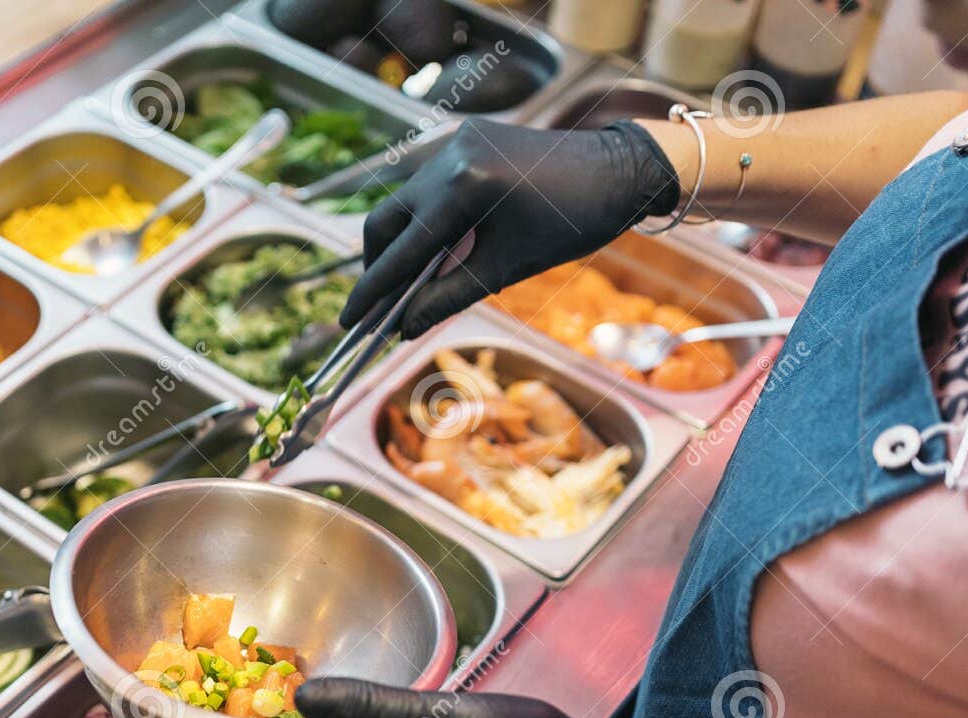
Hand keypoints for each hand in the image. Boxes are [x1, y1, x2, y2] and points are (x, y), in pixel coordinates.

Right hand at [340, 120, 678, 337]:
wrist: (618, 170)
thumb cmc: (573, 223)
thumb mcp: (508, 267)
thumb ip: (449, 297)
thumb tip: (403, 327)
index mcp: (463, 188)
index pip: (401, 250)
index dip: (372, 290)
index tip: (349, 322)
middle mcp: (449, 157)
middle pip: (386, 220)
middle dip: (379, 266)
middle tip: (382, 306)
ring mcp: (455, 142)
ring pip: (404, 203)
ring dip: (402, 244)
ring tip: (414, 282)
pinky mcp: (466, 139)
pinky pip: (428, 186)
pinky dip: (425, 221)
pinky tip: (441, 249)